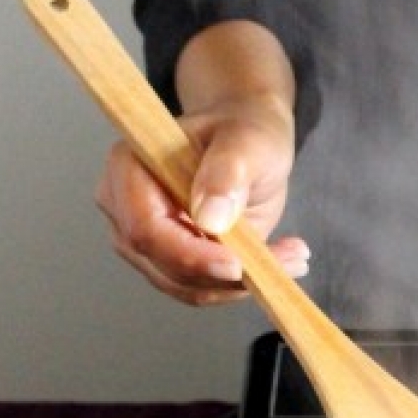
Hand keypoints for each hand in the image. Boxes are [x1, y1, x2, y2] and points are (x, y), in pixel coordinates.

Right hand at [94, 20, 307, 305]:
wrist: (249, 143)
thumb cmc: (243, 131)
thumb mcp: (247, 141)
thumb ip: (227, 172)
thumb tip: (209, 218)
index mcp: (131, 166)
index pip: (145, 228)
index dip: (188, 255)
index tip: (235, 265)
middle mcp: (125, 206)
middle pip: (161, 263)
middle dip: (221, 275)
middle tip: (283, 262)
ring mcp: (144, 236)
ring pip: (183, 284)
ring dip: (238, 284)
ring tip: (292, 257)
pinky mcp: (170, 258)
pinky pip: (199, 287)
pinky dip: (238, 285)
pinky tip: (278, 263)